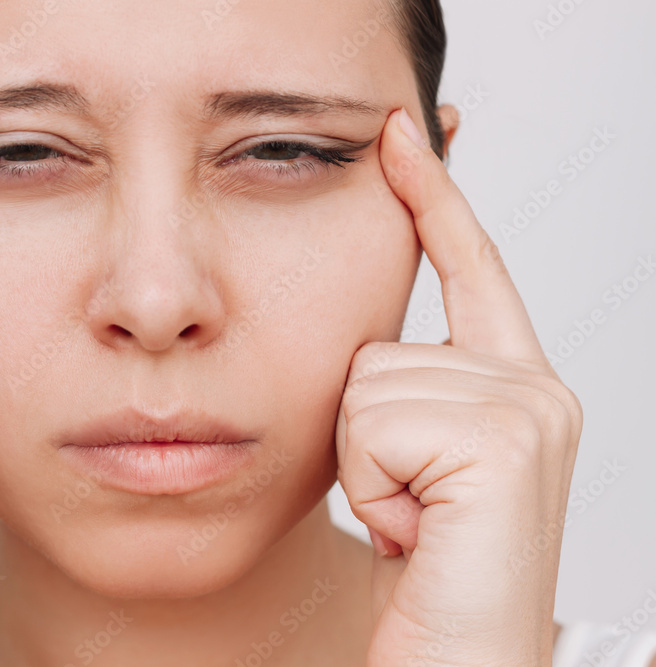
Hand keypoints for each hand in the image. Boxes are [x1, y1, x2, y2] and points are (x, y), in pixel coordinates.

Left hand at [336, 109, 581, 665]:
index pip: (468, 264)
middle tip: (408, 505)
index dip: (432, 196)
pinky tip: (418, 531)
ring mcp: (528, 412)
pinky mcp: (504, 445)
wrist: (453, 663)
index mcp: (515, 384)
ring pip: (365, 383)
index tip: (400, 133)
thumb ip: (402, 388)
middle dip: (363, 435)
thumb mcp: (405, 464)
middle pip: (377, 343)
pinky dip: (371, 485)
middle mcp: (536, 387)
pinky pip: (373, 422)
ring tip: (415, 521)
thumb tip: (368, 339)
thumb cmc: (428, 574)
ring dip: (365, 466)